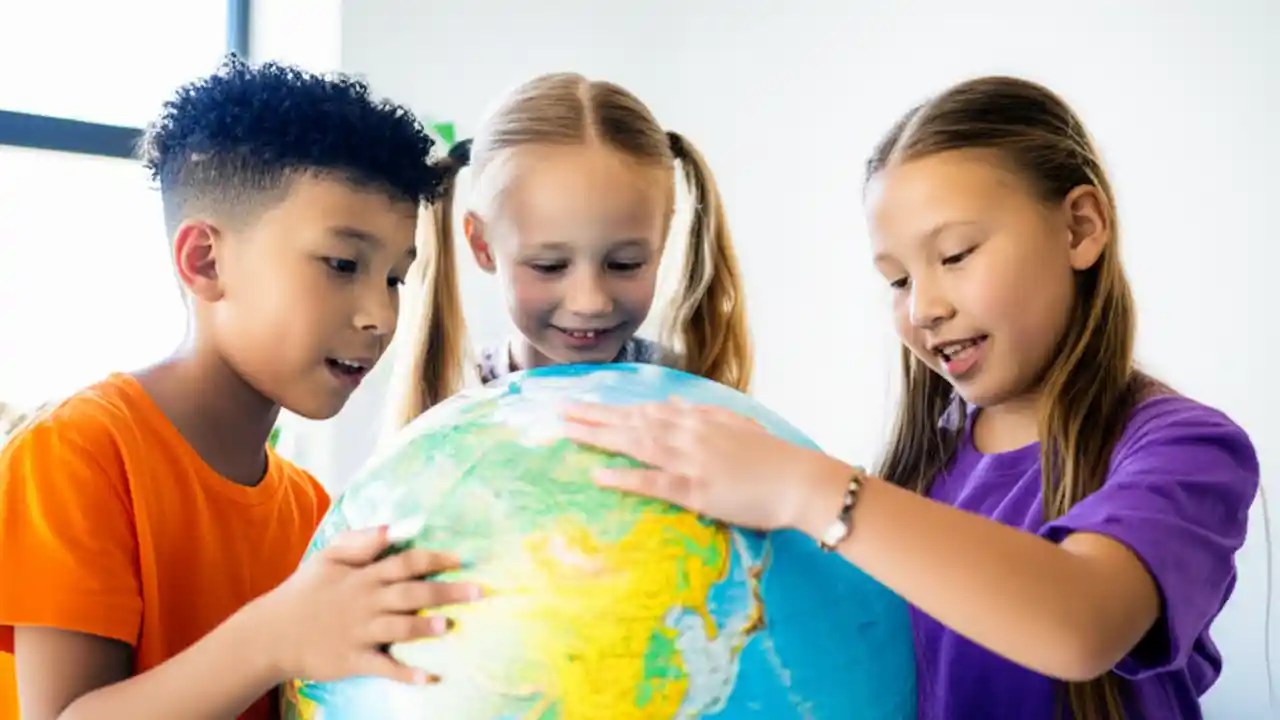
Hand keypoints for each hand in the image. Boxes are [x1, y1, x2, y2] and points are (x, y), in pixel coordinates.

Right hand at [252, 525, 481, 684]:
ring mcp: (359, 632)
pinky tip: (428, 678)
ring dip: (424, 628)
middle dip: (446, 591)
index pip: (405, 562)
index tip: (461, 558)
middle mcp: (366, 602)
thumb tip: (392, 528)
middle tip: (479, 592)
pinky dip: (405, 674)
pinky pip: (383, 667)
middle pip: (411, 593)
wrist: (271, 633)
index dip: (434, 558)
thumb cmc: (304, 592)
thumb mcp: (327, 557)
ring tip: (449, 626)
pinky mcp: (353, 659)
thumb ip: (360, 541)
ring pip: (399, 628)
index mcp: (363, 576)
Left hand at [562, 400, 844, 531]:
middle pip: (631, 422)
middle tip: (558, 413)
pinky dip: (624, 477)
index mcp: (697, 418)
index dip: (611, 409)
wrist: (800, 480)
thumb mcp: (734, 424)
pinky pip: (653, 482)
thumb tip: (670, 403)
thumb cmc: (772, 457)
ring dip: (599, 437)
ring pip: (635, 443)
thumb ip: (700, 413)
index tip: (582, 405)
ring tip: (567, 433)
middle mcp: (688, 433)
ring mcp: (690, 459)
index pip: (644, 410)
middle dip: (593, 417)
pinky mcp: (696, 489)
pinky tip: (599, 475)